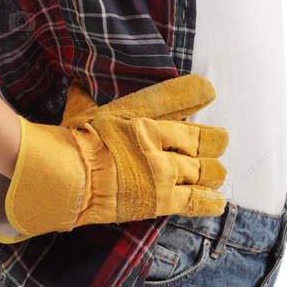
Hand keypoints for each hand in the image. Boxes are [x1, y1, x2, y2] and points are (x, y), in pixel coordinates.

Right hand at [0, 75, 227, 242]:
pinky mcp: (162, 199)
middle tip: (220, 141)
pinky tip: (219, 201)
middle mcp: (156, 139)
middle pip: (200, 139)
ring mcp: (162, 170)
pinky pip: (195, 201)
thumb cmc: (69, 142)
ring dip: (214, 172)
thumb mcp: (79, 112)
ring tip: (219, 172)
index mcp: (137, 115)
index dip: (196, 93)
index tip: (209, 91)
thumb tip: (75, 85)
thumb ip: (83, 98)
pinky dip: (210, 201)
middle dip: (214, 140)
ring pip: (204, 170)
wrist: (66, 176)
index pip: (175, 98)